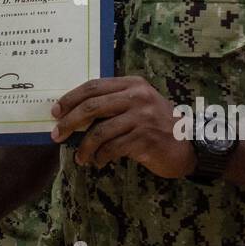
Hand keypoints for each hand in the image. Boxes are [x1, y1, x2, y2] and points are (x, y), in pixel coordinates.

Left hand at [50, 76, 195, 177]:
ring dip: (85, 147)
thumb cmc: (156, 125)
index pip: (93, 86)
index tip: (55, 112)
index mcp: (132, 84)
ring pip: (100, 131)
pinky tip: (98, 162)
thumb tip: (73, 113)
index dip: (71, 98)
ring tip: (80, 158)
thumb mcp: (137, 105)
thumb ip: (112, 103)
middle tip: (57, 135)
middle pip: (92, 106)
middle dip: (70, 122)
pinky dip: (101, 157)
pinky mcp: (146, 138)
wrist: (188, 146)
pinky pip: (113, 148)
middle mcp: (138, 96)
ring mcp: (143, 117)